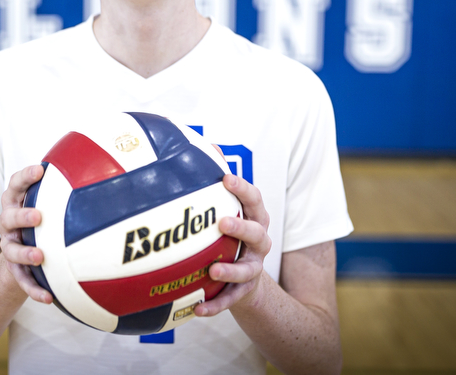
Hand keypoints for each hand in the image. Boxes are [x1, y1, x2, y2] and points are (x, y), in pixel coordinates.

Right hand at [0, 164, 53, 303]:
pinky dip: (34, 289)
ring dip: (24, 252)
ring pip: (10, 250)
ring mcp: (10, 246)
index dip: (25, 177)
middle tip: (38, 216)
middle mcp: (8, 223)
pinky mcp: (15, 269)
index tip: (40, 170)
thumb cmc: (46, 218)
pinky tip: (48, 298)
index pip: (15, 185)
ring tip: (40, 256)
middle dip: (22, 215)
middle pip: (8, 217)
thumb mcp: (51, 201)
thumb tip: (104, 173)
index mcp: (15, 202)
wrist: (28, 251)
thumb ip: (66, 188)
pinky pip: (22, 281)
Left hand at [195, 173, 271, 316]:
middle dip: (242, 227)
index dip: (243, 189)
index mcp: (254, 218)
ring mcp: (252, 268)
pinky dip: (215, 306)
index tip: (226, 179)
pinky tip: (197, 309)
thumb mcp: (228, 208)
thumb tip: (207, 145)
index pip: (254, 200)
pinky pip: (230, 301)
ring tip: (213, 270)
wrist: (245, 280)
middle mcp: (258, 243)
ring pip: (248, 270)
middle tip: (222, 223)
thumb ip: (217, 182)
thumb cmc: (230, 234)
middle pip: (258, 233)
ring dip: (232, 269)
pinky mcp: (243, 292)